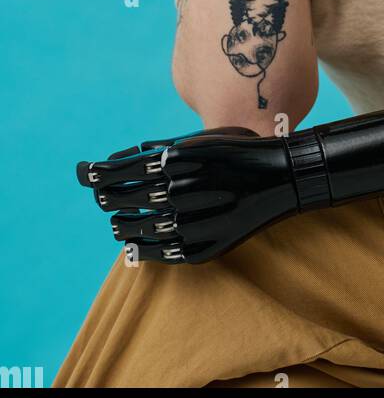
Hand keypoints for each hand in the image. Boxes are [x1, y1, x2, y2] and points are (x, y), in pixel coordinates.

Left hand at [77, 126, 299, 263]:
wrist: (281, 178)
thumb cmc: (236, 154)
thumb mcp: (199, 143)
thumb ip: (161, 150)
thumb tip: (124, 155)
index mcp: (175, 161)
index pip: (120, 172)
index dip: (99, 176)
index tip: (89, 175)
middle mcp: (180, 191)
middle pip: (126, 201)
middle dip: (109, 200)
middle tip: (103, 200)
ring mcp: (192, 222)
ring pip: (141, 231)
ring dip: (123, 228)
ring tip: (117, 226)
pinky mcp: (205, 248)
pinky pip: (165, 254)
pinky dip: (147, 250)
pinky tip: (138, 245)